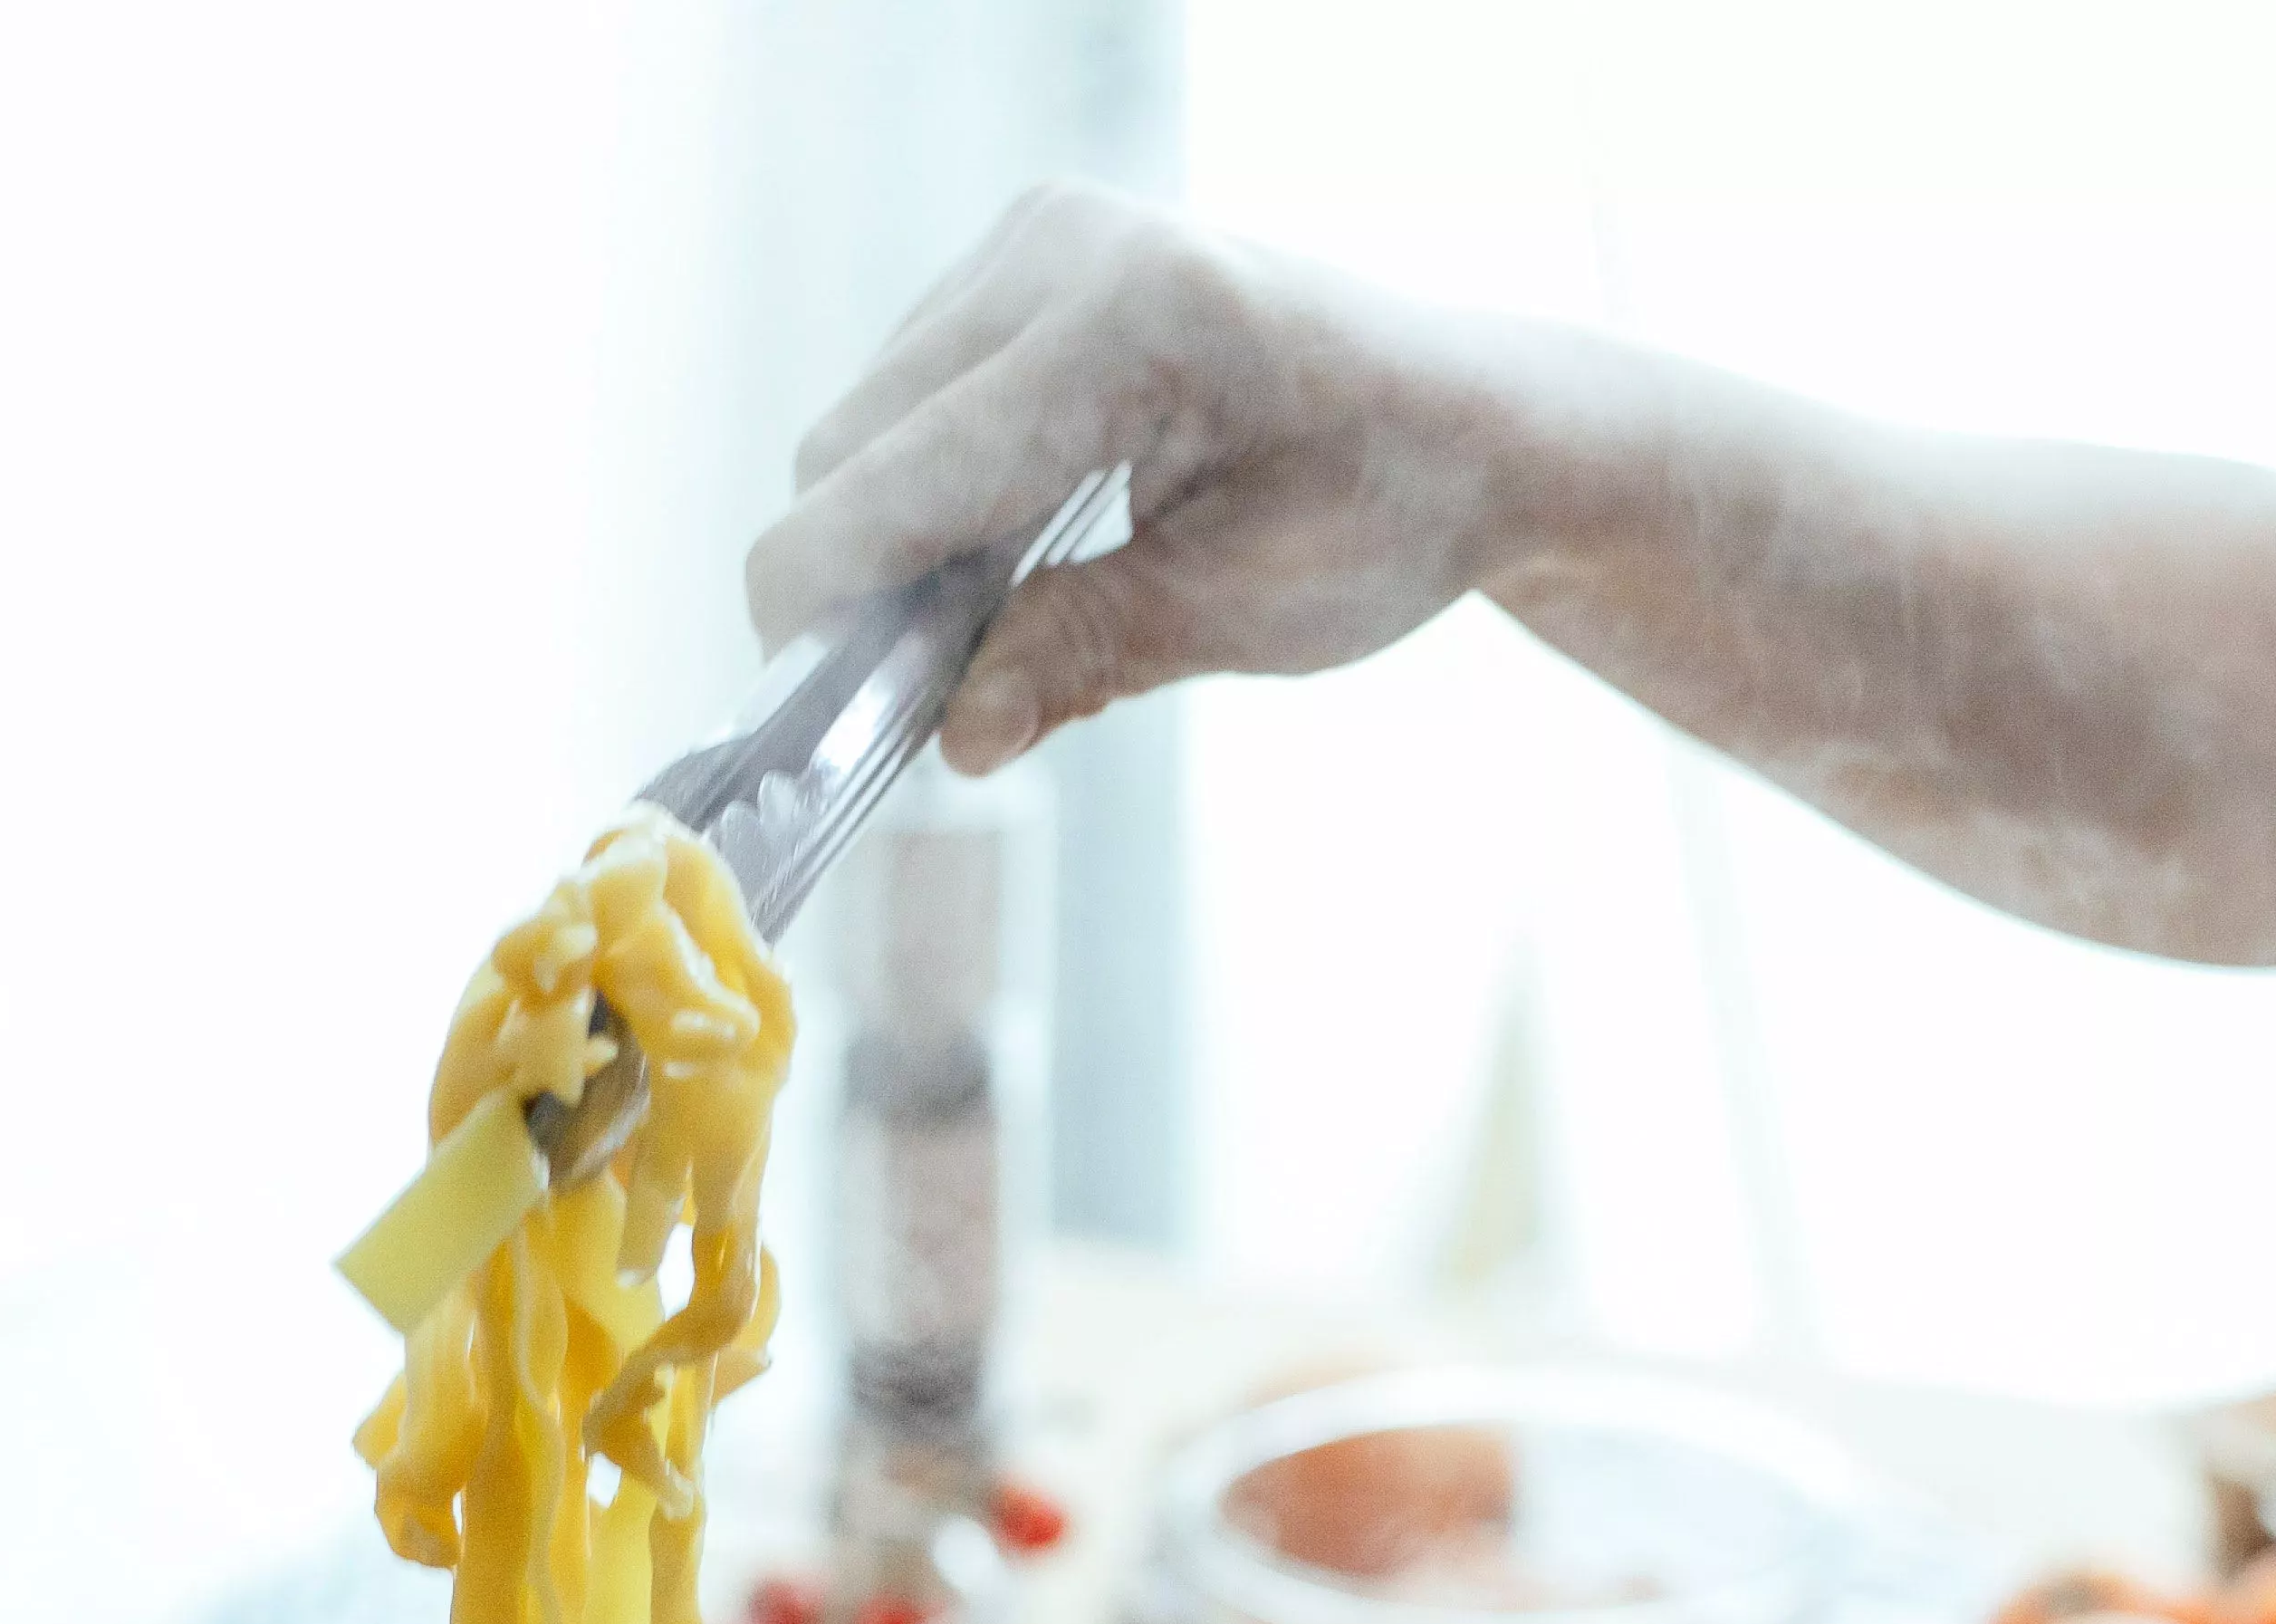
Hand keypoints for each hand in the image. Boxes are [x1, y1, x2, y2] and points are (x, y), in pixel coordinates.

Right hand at [752, 186, 1530, 769]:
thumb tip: (953, 735)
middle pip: (853, 443)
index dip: (828, 597)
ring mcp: (1038, 236)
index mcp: (1135, 320)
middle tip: (923, 702)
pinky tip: (1011, 547)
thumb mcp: (1249, 609)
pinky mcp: (1025, 257)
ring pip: (864, 420)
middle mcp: (1065, 245)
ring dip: (893, 534)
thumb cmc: (1388, 513)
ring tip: (988, 629)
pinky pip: (910, 393)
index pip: (906, 469)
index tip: (805, 713)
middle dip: (862, 581)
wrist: (1470, 423)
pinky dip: (928, 485)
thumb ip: (1085, 655)